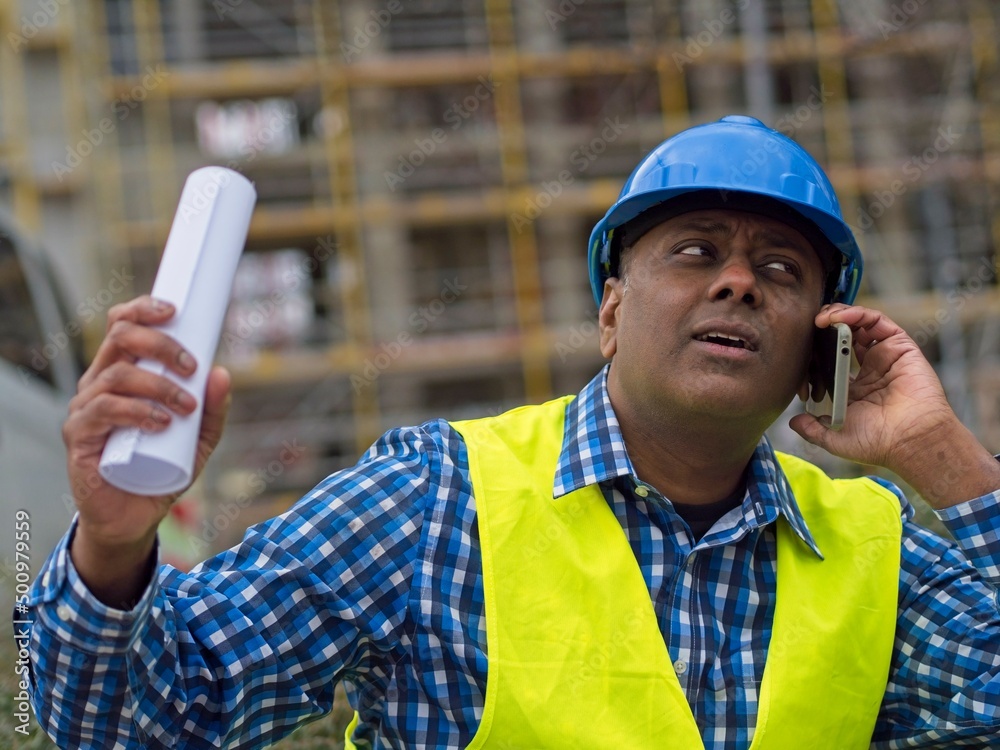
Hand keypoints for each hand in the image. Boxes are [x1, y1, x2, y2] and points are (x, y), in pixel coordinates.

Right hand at [63, 296, 230, 601]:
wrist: (134, 517)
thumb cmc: (163, 469)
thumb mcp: (199, 440)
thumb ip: (213, 410)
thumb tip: (223, 372)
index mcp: (123, 373)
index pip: (122, 326)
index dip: (143, 310)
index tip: (174, 311)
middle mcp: (99, 383)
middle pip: (120, 339)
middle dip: (160, 344)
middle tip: (191, 366)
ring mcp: (86, 409)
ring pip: (116, 375)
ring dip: (158, 384)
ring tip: (185, 406)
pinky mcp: (78, 436)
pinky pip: (103, 410)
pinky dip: (137, 411)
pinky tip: (161, 422)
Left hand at [789, 304, 999, 507]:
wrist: (910, 441)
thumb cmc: (878, 443)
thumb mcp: (835, 438)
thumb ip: (813, 429)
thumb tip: (793, 421)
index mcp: (855, 388)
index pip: (830, 361)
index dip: (814, 354)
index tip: (799, 357)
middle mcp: (871, 370)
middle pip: (844, 338)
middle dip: (825, 329)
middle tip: (808, 327)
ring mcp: (885, 356)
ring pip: (860, 324)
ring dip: (838, 316)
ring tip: (821, 319)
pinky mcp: (900, 347)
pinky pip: (877, 321)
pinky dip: (857, 314)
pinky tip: (838, 317)